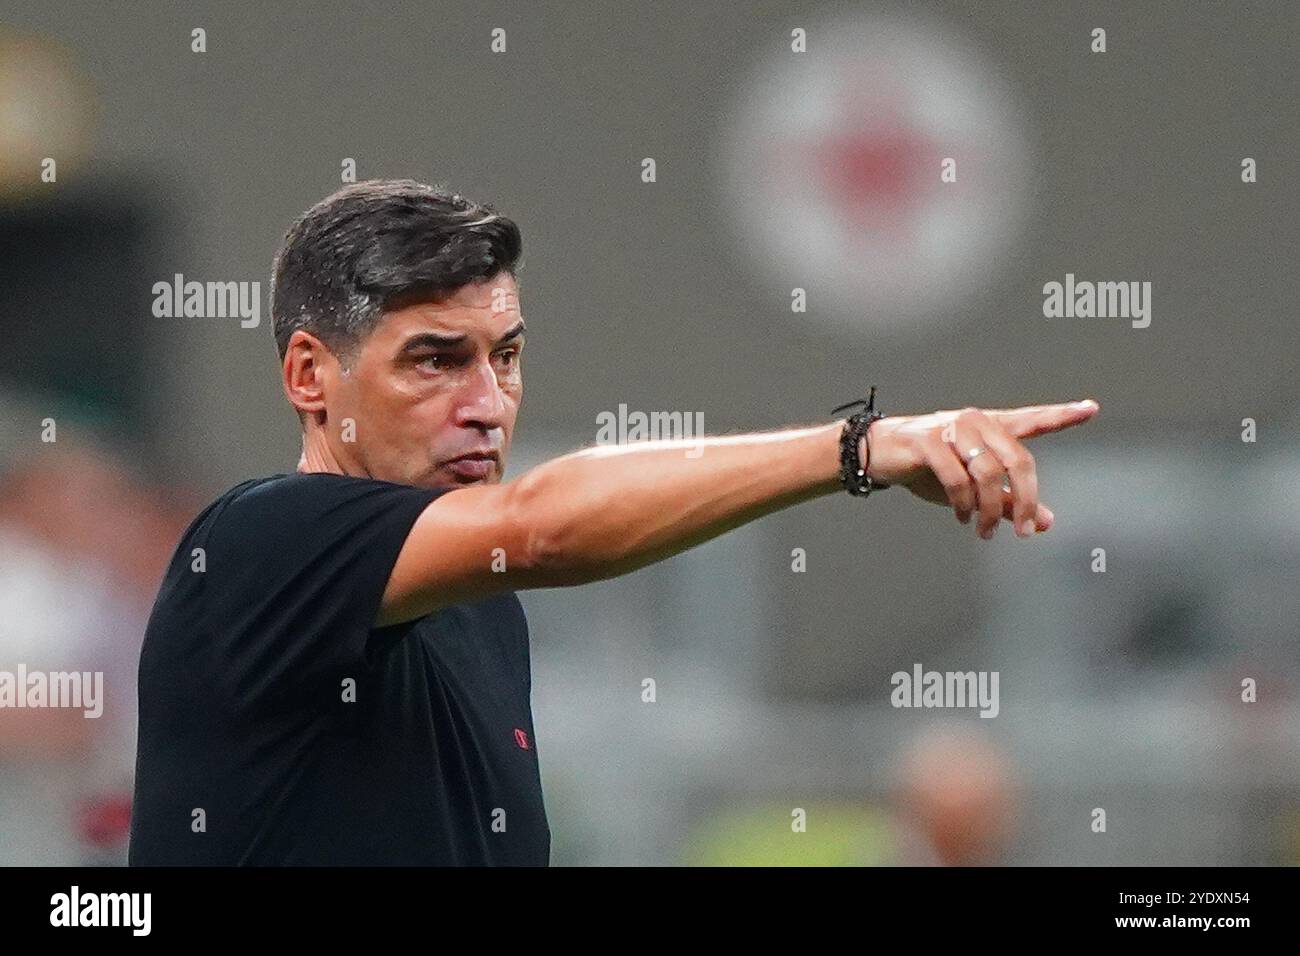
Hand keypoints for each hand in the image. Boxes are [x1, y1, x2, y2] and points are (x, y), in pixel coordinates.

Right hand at [861, 399, 1099, 538]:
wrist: (879, 454)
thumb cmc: (929, 468)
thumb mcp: (973, 488)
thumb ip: (1009, 500)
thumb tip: (1046, 522)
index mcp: (990, 427)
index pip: (1032, 419)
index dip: (1061, 415)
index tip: (1090, 409)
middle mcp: (976, 421)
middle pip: (1018, 461)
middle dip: (1026, 500)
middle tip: (1025, 532)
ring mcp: (951, 429)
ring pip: (988, 474)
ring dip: (989, 510)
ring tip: (985, 531)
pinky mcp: (928, 442)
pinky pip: (957, 478)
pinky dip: (962, 504)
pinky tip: (961, 517)